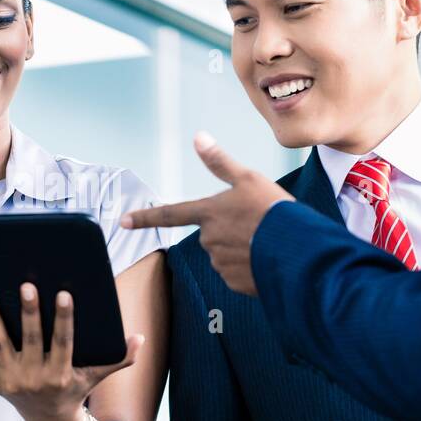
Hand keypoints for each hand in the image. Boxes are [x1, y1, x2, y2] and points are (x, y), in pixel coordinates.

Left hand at [0, 284, 142, 420]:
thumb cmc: (75, 390)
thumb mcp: (97, 376)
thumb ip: (120, 358)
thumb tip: (140, 338)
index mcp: (61, 373)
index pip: (64, 341)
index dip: (65, 318)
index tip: (65, 294)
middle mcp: (35, 377)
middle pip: (31, 339)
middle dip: (30, 313)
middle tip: (27, 286)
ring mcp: (11, 379)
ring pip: (0, 346)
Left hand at [120, 132, 292, 295]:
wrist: (298, 252)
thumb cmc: (275, 211)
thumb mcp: (250, 179)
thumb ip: (220, 162)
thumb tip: (199, 137)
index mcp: (208, 213)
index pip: (170, 214)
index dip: (145, 217)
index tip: (122, 222)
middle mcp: (208, 240)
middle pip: (212, 234)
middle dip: (231, 230)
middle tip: (260, 224)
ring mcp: (220, 264)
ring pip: (226, 254)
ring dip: (243, 249)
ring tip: (269, 241)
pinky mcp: (235, 284)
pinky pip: (239, 273)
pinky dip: (251, 267)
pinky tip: (269, 260)